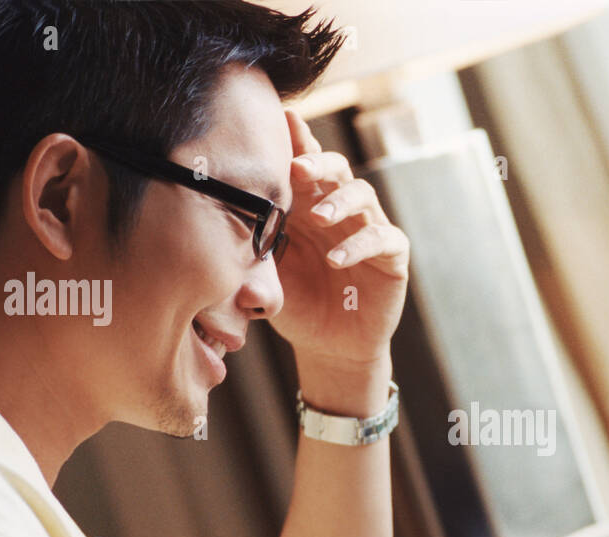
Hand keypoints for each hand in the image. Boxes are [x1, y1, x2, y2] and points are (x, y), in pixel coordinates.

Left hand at [269, 109, 409, 371]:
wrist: (330, 346)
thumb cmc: (297, 305)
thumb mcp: (266, 277)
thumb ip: (250, 253)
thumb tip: (216, 241)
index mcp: (307, 205)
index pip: (302, 163)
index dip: (295, 139)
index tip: (280, 119)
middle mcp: (340, 210)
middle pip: (335, 168)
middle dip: (317, 162)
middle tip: (296, 169)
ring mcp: (369, 230)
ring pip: (363, 195)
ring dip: (340, 201)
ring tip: (319, 217)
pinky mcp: (392, 257)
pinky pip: (383, 238)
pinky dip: (360, 244)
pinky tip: (336, 259)